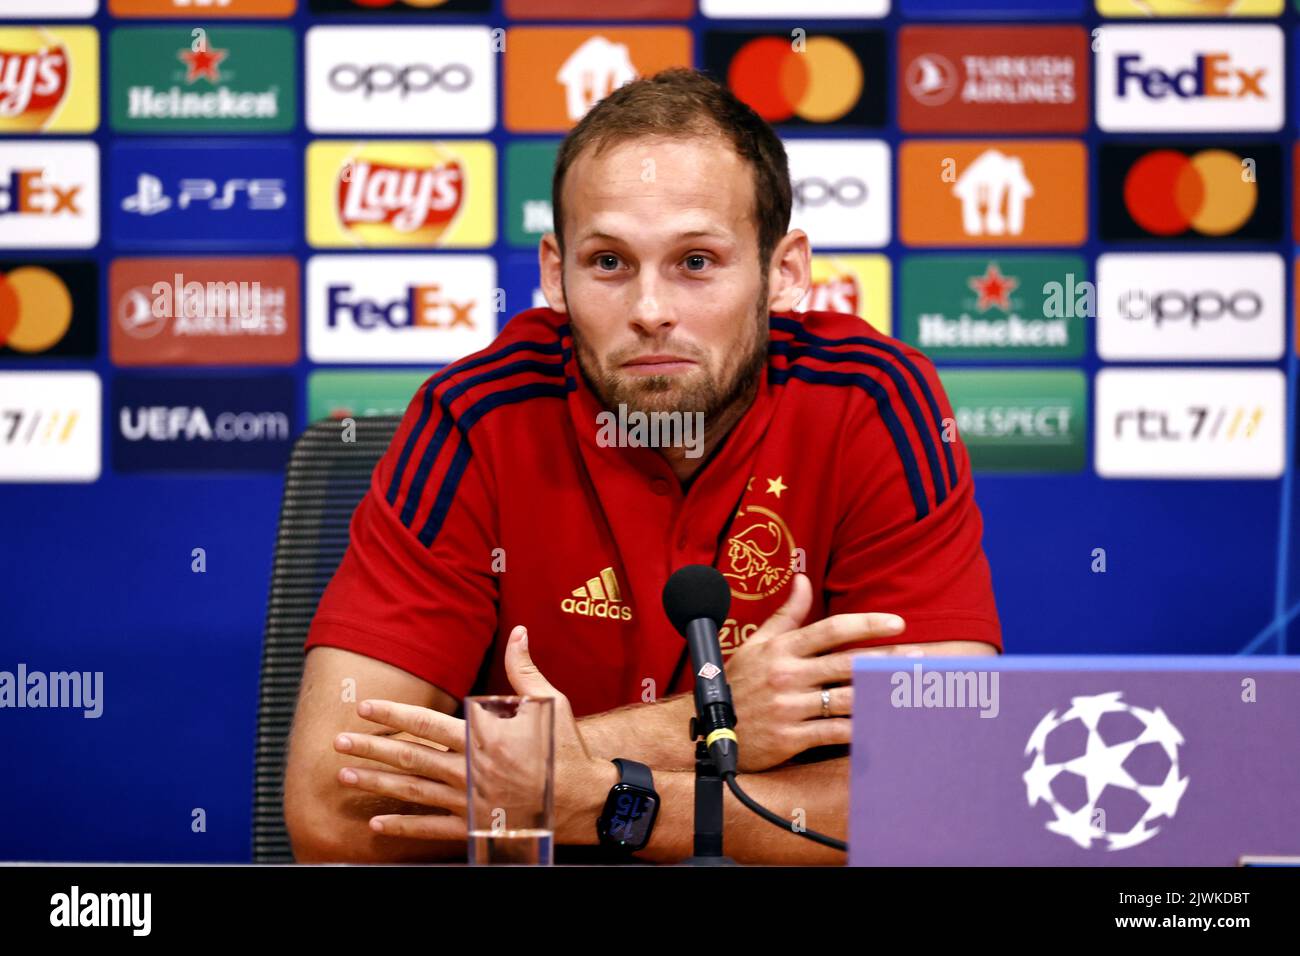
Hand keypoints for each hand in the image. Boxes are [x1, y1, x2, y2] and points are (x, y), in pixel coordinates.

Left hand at [332, 626, 612, 844]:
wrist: (587, 799)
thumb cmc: (567, 748)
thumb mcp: (549, 702)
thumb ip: (524, 668)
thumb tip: (518, 632)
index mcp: (482, 737)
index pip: (425, 722)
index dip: (392, 714)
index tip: (364, 708)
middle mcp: (468, 770)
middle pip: (409, 757)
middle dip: (370, 747)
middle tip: (337, 741)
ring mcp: (468, 802)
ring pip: (411, 791)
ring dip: (375, 783)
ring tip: (344, 775)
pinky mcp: (474, 827)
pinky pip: (430, 828)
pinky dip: (402, 826)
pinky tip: (376, 823)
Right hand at [724, 573, 905, 771]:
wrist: (707, 730)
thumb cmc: (737, 683)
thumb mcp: (756, 643)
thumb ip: (786, 614)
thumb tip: (803, 579)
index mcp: (781, 649)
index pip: (832, 629)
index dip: (868, 624)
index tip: (897, 623)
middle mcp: (787, 676)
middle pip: (848, 664)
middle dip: (887, 660)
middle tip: (918, 659)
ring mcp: (789, 708)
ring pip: (847, 699)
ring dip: (881, 696)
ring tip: (908, 692)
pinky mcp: (791, 738)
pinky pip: (835, 732)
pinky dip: (862, 730)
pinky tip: (882, 725)